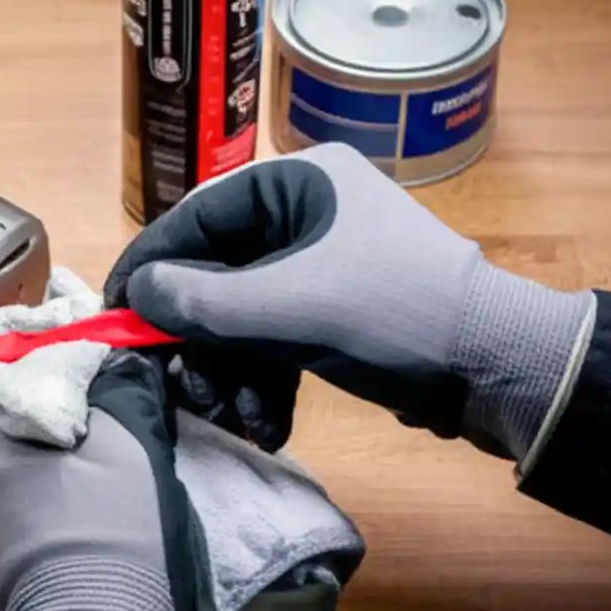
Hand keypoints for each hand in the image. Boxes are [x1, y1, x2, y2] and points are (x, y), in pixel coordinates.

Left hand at [0, 352, 196, 610]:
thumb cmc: (108, 527)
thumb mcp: (126, 440)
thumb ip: (118, 384)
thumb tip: (119, 352)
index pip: (17, 362)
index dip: (60, 344)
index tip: (105, 338)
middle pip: (31, 402)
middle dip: (73, 386)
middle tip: (125, 378)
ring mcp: (2, 507)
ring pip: (42, 442)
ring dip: (78, 427)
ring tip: (127, 421)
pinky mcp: (24, 539)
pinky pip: (48, 481)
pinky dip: (76, 467)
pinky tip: (111, 472)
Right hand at [105, 143, 593, 460]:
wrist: (497, 369)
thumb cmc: (390, 315)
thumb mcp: (285, 307)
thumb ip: (199, 299)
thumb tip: (134, 292)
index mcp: (298, 184)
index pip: (198, 217)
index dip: (150, 266)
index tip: (113, 312)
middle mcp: (307, 215)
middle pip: (218, 275)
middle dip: (199, 341)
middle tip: (178, 385)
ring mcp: (323, 266)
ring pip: (245, 315)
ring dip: (230, 372)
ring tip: (230, 417)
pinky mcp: (336, 312)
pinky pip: (277, 338)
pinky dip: (265, 381)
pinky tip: (264, 426)